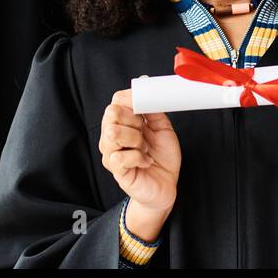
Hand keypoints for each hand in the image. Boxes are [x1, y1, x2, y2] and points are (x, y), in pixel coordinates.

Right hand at [100, 89, 180, 239]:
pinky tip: (145, 161)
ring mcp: (111, 152)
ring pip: (113, 133)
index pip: (116, 101)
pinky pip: (120, 156)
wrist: (166, 185)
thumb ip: (154, 110)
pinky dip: (138, 157)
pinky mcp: (116, 170)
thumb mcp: (162, 128)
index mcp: (122, 122)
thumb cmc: (162, 157)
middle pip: (111, 114)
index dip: (132, 100)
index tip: (145, 109)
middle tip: (145, 132)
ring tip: (145, 149)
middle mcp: (111, 135)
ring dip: (136, 140)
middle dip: (134, 120)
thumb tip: (148, 91)